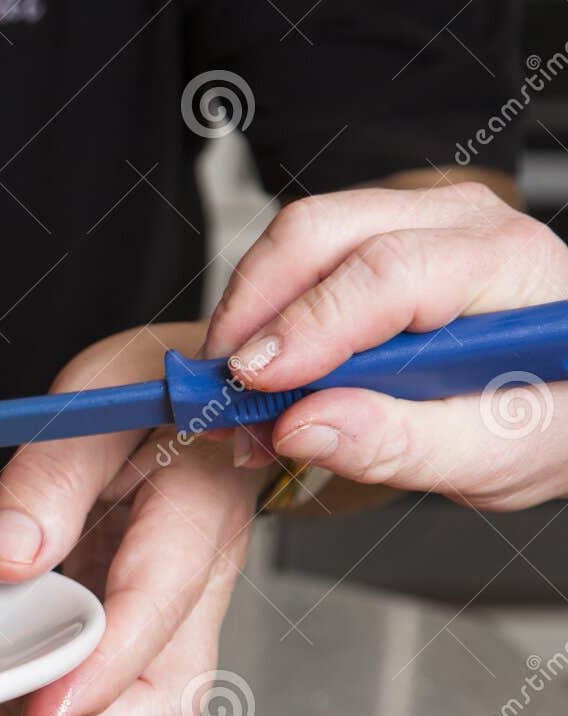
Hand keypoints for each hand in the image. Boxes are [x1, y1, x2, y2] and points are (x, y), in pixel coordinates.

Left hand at [0, 324, 268, 715]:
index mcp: (198, 503)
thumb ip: (50, 474)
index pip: (157, 607)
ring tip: (11, 690)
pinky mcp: (161, 617)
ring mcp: (187, 603)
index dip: (100, 673)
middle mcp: (205, 570)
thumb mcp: (92, 398)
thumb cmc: (150, 386)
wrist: (196, 386)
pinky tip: (26, 666)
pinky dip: (76, 691)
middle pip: (175, 691)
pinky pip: (128, 678)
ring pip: (155, 699)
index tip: (43, 712)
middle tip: (14, 714)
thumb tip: (5, 559)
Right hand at [206, 182, 567, 509]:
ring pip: (297, 238)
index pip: (385, 273)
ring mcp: (415, 217)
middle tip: (221, 393)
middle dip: (250, 312)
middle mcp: (459, 221)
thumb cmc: (547, 419)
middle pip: (320, 233)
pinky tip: (265, 376)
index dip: (306, 326)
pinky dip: (263, 314)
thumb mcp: (490, 456)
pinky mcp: (379, 232)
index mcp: (506, 266)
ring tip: (242, 399)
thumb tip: (299, 427)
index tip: (250, 383)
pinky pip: (298, 256)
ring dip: (248, 316)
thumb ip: (398, 444)